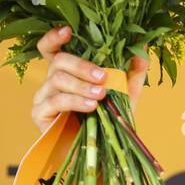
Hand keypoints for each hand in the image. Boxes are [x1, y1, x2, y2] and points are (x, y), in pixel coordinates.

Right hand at [32, 25, 149, 132]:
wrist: (103, 153)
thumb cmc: (110, 121)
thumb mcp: (125, 94)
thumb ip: (133, 71)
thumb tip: (143, 44)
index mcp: (68, 71)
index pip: (51, 48)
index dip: (54, 37)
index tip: (68, 31)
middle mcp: (52, 80)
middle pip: (58, 61)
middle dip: (82, 66)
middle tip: (103, 76)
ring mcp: (43, 97)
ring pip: (56, 80)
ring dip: (81, 86)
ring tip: (101, 95)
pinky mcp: (40, 115)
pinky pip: (54, 102)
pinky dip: (75, 102)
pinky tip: (91, 107)